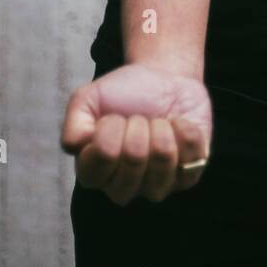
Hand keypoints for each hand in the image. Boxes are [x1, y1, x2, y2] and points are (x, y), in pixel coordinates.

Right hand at [60, 62, 211, 206]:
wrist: (163, 79)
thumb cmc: (123, 93)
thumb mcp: (89, 97)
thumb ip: (74, 120)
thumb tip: (78, 144)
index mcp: (95, 172)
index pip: (102, 157)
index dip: (110, 129)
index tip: (112, 117)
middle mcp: (124, 186)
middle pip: (134, 160)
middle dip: (137, 126)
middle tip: (137, 118)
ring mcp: (157, 185)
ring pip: (164, 163)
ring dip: (162, 130)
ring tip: (158, 122)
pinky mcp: (187, 176)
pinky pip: (193, 159)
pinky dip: (186, 131)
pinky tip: (177, 125)